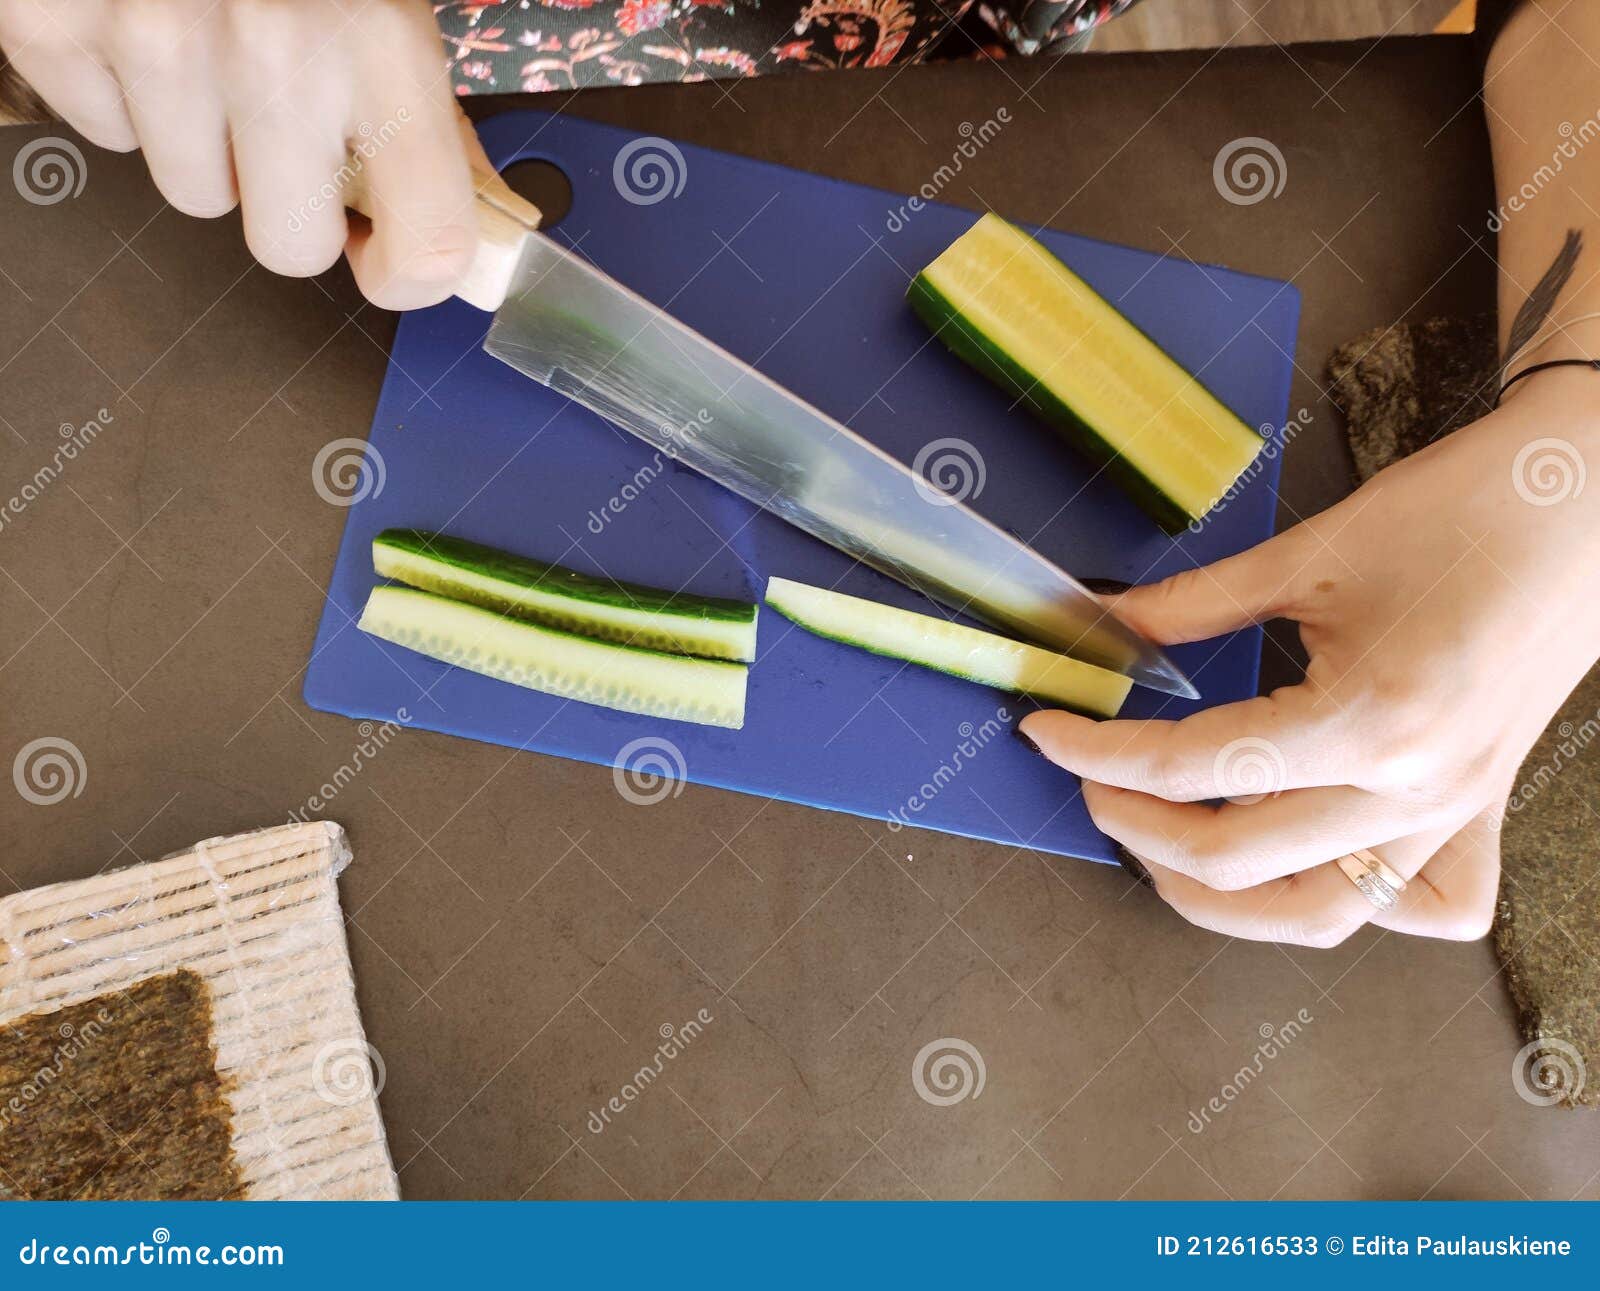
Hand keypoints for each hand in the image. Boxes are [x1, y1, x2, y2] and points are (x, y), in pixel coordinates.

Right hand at [0, 0, 477, 308]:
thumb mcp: (393, 2)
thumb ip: (433, 121)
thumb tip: (466, 238)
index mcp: (385, 45)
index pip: (432, 241)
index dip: (408, 275)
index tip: (387, 254)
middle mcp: (276, 52)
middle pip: (290, 247)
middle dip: (292, 205)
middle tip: (289, 132)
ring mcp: (157, 39)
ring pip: (194, 197)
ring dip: (208, 144)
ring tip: (216, 50)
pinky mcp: (57, 24)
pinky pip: (106, 137)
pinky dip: (128, 97)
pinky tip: (150, 25)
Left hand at [1021, 367, 1599, 946]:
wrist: (1591, 504)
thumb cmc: (1466, 510)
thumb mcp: (1312, 550)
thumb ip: (1195, 605)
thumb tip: (1104, 627)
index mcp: (1372, 719)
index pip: (1198, 769)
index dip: (1101, 754)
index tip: (1048, 733)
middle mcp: (1417, 791)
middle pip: (1236, 861)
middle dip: (1136, 826)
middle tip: (1089, 779)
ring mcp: (1454, 814)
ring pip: (1315, 916)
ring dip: (1218, 896)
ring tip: (1155, 842)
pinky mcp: (1477, 812)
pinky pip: (1416, 908)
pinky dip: (1342, 903)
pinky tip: (1293, 862)